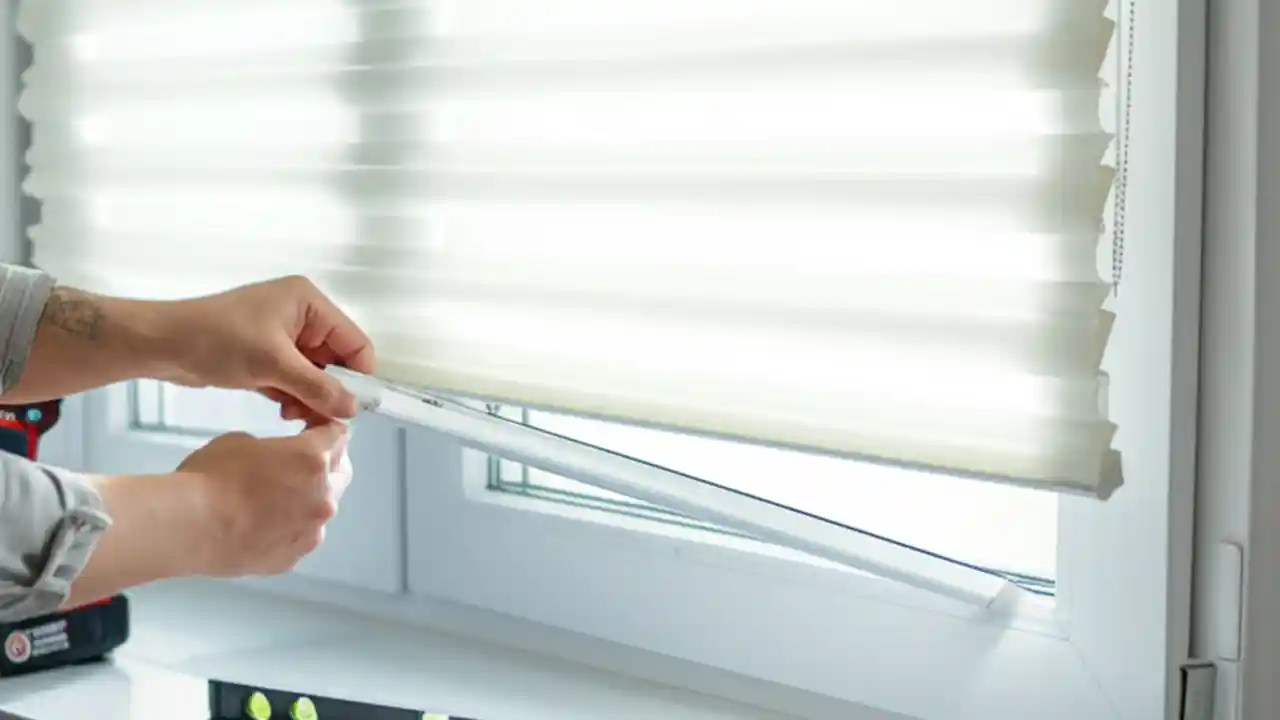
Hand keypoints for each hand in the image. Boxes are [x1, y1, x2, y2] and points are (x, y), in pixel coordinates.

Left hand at [161, 275, 375, 421]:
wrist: (162, 344)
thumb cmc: (219, 342)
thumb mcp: (274, 365)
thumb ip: (319, 388)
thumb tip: (353, 409)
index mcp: (309, 303)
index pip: (354, 341)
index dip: (359, 375)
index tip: (353, 408)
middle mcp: (301, 315)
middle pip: (336, 360)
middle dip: (328, 390)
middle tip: (315, 417)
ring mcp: (283, 335)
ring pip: (315, 373)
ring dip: (309, 396)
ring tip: (290, 413)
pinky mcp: (266, 353)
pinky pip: (294, 377)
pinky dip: (292, 394)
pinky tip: (281, 408)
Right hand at [177, 422, 352, 576]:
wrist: (189, 527)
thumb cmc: (210, 477)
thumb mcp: (243, 441)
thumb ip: (276, 449)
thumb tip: (278, 460)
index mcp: (314, 460)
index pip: (339, 435)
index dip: (325, 427)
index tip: (312, 426)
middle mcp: (323, 497)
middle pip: (342, 471)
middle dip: (328, 462)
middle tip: (302, 460)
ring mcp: (311, 532)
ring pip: (323, 508)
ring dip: (309, 498)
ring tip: (276, 498)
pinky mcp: (293, 557)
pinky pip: (301, 535)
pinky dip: (290, 527)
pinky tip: (262, 526)